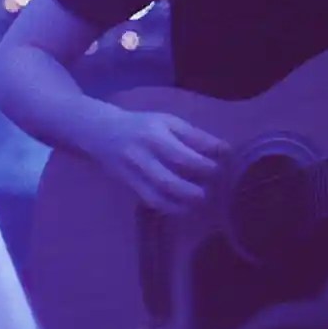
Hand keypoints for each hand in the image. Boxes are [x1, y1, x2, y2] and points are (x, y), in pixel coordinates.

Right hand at [83, 109, 229, 213]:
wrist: (101, 132)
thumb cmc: (142, 125)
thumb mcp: (167, 122)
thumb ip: (195, 136)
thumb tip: (226, 150)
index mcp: (153, 135)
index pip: (183, 156)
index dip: (205, 166)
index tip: (219, 168)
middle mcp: (140, 155)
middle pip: (168, 181)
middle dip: (193, 191)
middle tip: (209, 192)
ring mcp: (131, 172)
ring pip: (157, 196)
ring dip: (181, 204)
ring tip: (198, 202)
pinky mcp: (127, 185)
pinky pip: (150, 201)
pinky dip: (169, 207)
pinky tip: (182, 206)